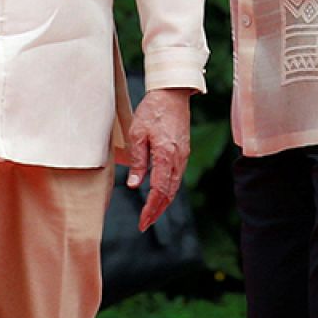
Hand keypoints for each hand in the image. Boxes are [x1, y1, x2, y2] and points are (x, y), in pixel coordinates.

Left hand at [125, 88, 190, 230]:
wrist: (172, 93)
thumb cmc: (152, 110)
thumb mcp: (137, 133)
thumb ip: (138, 161)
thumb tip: (134, 185)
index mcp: (166, 155)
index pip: (159, 190)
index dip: (151, 209)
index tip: (142, 221)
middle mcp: (178, 159)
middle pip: (170, 193)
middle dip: (157, 211)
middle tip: (144, 224)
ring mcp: (183, 156)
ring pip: (174, 187)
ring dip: (163, 203)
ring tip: (151, 214)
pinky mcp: (183, 152)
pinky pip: (176, 177)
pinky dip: (168, 190)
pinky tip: (159, 194)